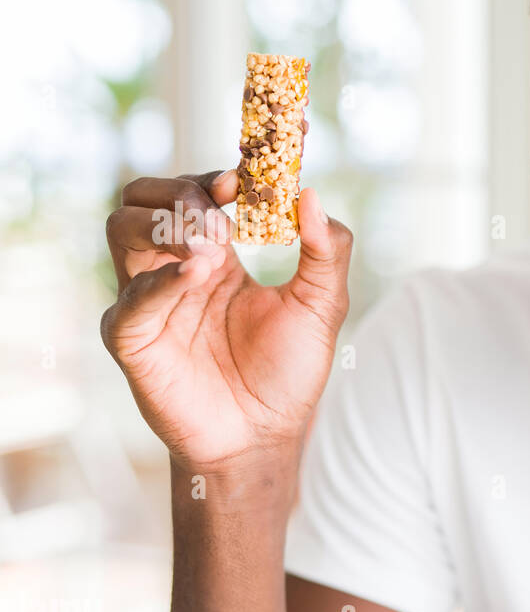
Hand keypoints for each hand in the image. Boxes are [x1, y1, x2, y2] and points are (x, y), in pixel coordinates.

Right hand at [101, 169, 352, 469]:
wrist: (264, 436)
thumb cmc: (286, 372)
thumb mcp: (321, 306)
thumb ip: (326, 251)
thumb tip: (312, 195)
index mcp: (215, 253)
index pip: (196, 189)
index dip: (216, 174)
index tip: (246, 177)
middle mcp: (174, 266)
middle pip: (144, 195)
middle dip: (184, 193)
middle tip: (224, 215)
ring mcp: (148, 298)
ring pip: (121, 226)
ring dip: (168, 224)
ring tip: (213, 246)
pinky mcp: (131, 336)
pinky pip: (130, 296)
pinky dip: (162, 279)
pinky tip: (198, 273)